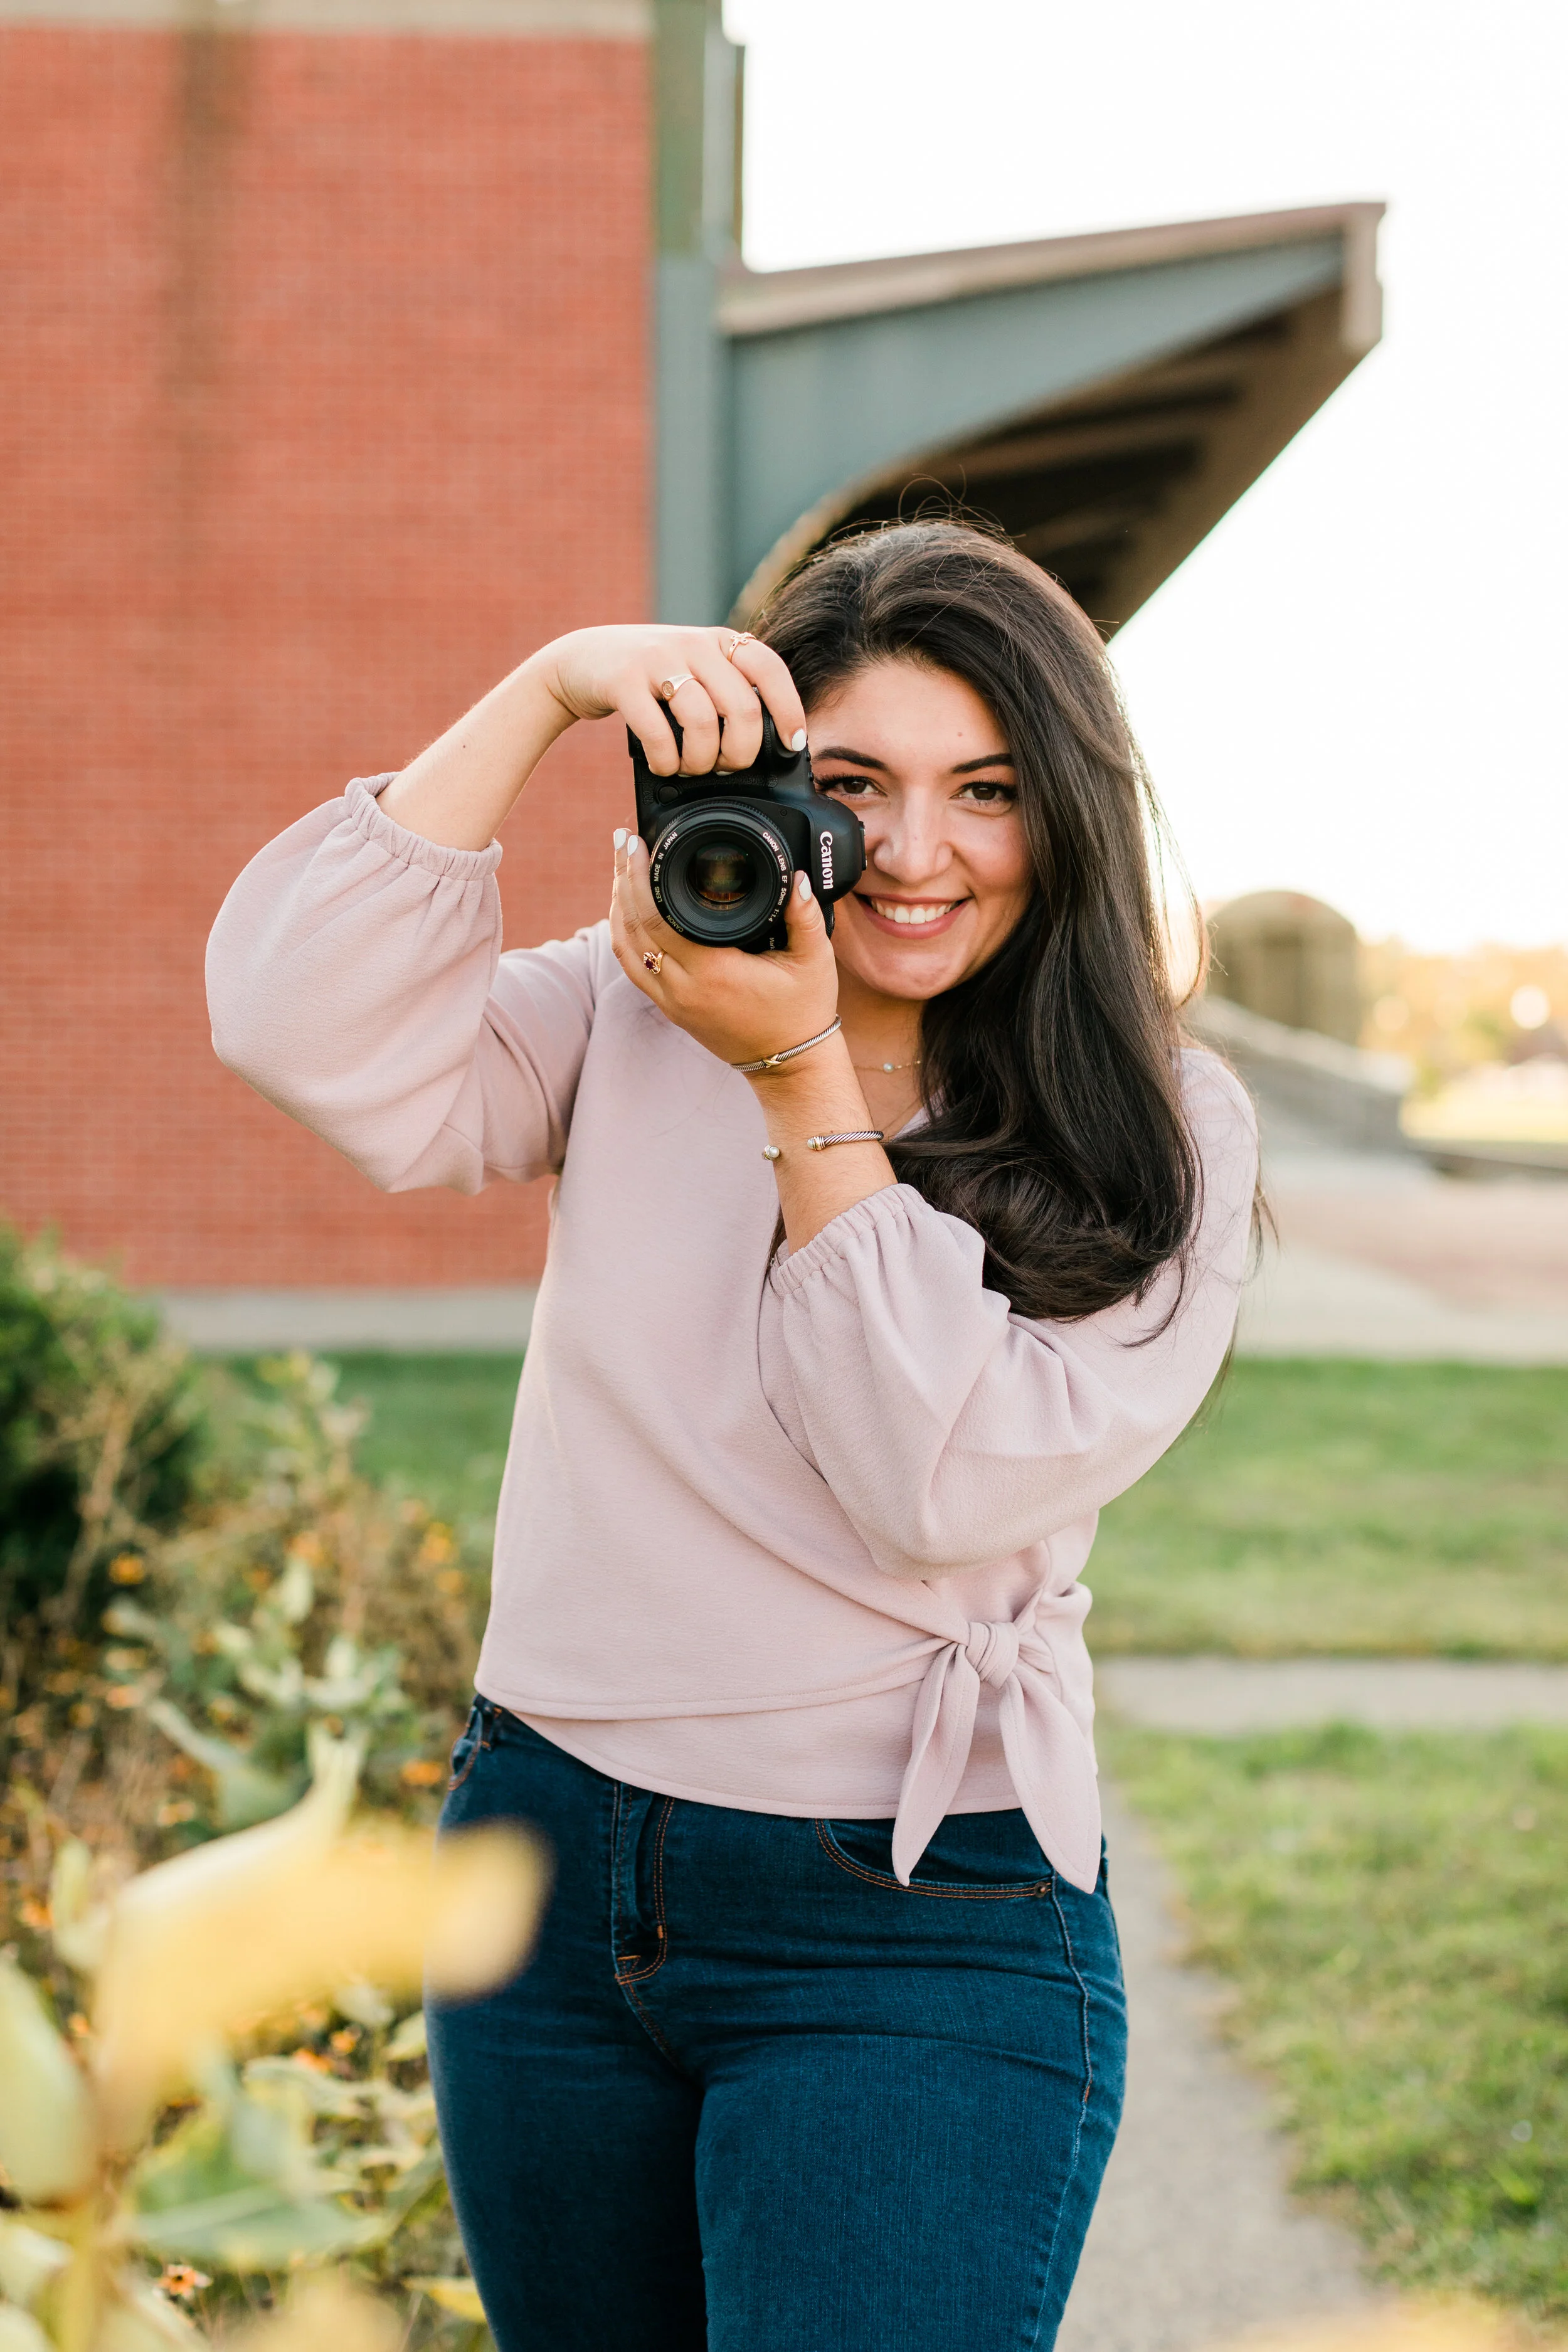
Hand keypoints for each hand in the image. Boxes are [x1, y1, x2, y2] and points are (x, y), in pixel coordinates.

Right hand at [539, 625, 805, 776]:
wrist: (582, 661)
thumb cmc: (649, 677)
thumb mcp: (695, 669)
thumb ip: (728, 691)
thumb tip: (769, 744)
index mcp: (719, 642)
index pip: (770, 669)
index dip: (789, 710)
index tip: (792, 744)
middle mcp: (693, 644)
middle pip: (742, 707)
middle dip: (740, 752)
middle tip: (725, 768)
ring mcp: (657, 659)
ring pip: (702, 722)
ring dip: (701, 761)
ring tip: (690, 769)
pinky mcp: (624, 680)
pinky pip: (658, 733)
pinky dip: (666, 761)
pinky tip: (663, 766)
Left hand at [610, 836, 839, 1069]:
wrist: (790, 1066)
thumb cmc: (802, 1012)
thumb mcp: (814, 961)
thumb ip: (805, 915)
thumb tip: (798, 877)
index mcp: (713, 972)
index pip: (655, 915)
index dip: (639, 875)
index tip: (637, 842)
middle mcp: (683, 989)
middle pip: (631, 926)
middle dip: (622, 878)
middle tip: (624, 842)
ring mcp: (672, 1002)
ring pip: (624, 948)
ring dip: (617, 906)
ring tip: (621, 869)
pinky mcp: (671, 1009)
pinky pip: (632, 968)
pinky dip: (624, 935)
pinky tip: (627, 911)